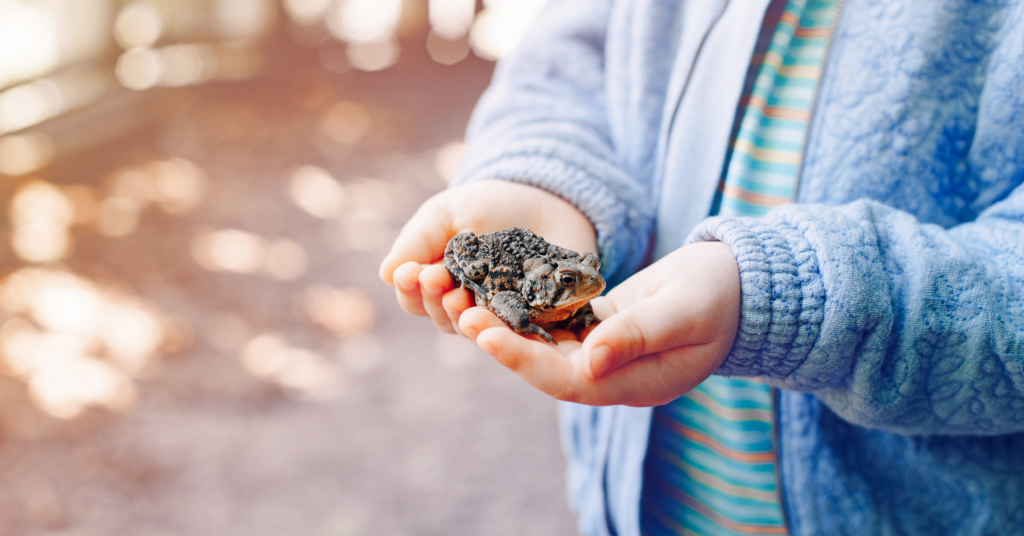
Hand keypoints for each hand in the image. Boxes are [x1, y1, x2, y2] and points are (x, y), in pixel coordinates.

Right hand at [379, 179, 596, 334]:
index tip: (409, 272)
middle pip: (441, 317)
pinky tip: (498, 311)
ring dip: (463, 315)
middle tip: (434, 277)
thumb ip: (418, 240)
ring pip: (474, 328)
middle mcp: (465, 307)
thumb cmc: (486, 206)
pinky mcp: (534, 316)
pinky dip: (505, 322)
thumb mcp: (445, 214)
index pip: (414, 298)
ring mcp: (499, 315)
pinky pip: (517, 327)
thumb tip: (386, 274)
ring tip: (458, 297)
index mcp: (437, 286)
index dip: (409, 288)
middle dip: (434, 298)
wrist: (543, 199)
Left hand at [458, 241, 740, 406]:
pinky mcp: (600, 326)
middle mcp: (613, 375)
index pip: (568, 381)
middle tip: (462, 314)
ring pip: (546, 346)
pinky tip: (498, 288)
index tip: (486, 336)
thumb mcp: (685, 311)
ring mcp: (605, 353)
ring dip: (509, 326)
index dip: (524, 360)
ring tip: (469, 299)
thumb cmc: (720, 296)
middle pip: (546, 367)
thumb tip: (589, 361)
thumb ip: (639, 335)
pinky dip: (528, 309)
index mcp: (635, 383)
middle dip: (503, 343)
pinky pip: (557, 324)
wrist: (740, 282)